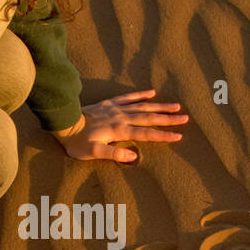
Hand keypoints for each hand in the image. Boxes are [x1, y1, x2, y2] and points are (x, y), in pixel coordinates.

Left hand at [53, 89, 186, 162]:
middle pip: (149, 118)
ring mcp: (116, 108)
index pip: (146, 133)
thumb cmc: (77, 142)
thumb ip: (113, 154)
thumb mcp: (93, 152)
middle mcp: (121, 117)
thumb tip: (133, 156)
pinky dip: (140, 95)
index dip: (163, 135)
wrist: (63, 122)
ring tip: (176, 106)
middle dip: (168, 119)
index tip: (178, 136)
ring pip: (142, 106)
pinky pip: (128, 97)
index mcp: (119, 130)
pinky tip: (152, 93)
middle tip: (185, 118)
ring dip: (160, 107)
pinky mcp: (109, 103)